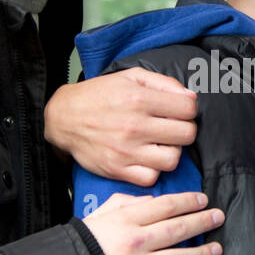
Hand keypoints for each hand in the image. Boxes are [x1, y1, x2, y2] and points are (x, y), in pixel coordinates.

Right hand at [45, 68, 196, 185]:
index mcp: (139, 98)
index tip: (179, 111)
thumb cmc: (99, 96)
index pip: (189, 108)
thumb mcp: (130, 76)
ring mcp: (126, 150)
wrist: (63, 118)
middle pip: (187, 134)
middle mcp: (135, 125)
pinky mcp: (117, 169)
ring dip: (171, 152)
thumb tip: (191, 97)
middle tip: (172, 129)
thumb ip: (164, 83)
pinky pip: (151, 178)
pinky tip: (147, 159)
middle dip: (184, 130)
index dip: (188, 109)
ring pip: (173, 160)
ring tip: (160, 145)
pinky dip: (153, 170)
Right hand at [82, 191, 223, 254]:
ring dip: (203, 253)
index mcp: (126, 220)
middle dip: (202, 221)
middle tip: (219, 217)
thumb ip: (124, 203)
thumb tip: (152, 200)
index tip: (203, 200)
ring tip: (217, 249)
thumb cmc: (81, 244)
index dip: (188, 201)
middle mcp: (137, 241)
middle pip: (178, 228)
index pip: (165, 205)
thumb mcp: (98, 215)